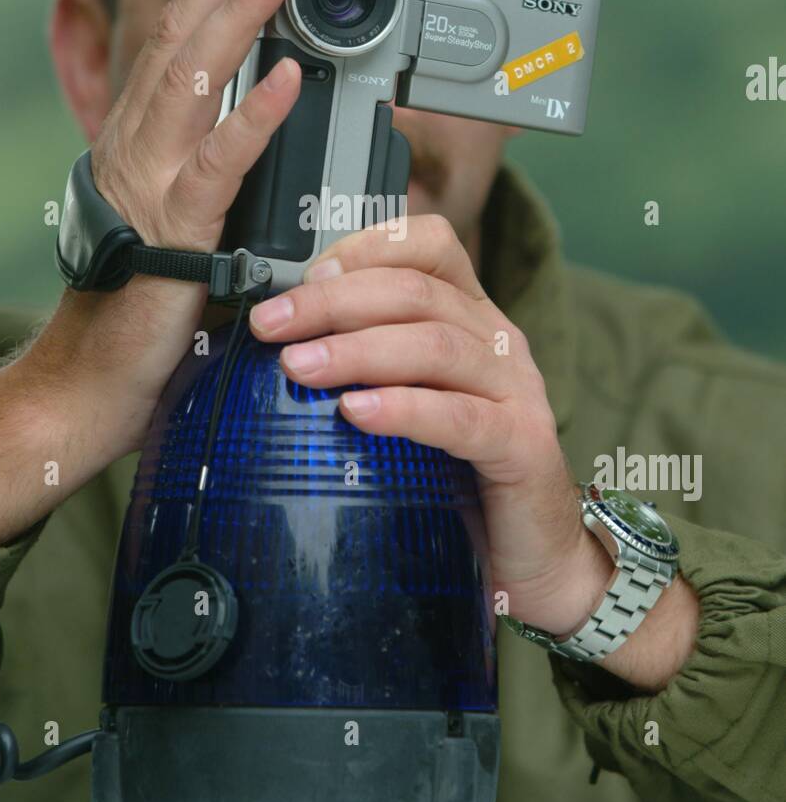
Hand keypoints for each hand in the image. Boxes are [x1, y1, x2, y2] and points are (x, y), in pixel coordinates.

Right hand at [36, 0, 301, 452]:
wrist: (87, 387)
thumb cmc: (137, 315)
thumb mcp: (178, 227)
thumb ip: (212, 178)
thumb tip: (266, 145)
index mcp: (140, 144)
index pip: (179, 46)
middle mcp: (137, 149)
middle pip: (182, 39)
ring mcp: (150, 185)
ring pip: (193, 80)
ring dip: (240, 14)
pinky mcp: (173, 233)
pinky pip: (218, 165)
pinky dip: (254, 117)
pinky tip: (290, 79)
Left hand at [249, 214, 613, 637]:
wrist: (531, 555)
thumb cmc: (457, 476)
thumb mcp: (409, 401)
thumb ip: (366, 364)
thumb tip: (282, 340)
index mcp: (472, 317)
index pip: (429, 246)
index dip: (365, 248)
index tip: (304, 276)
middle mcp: (499, 342)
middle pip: (416, 292)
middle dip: (334, 302)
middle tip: (271, 324)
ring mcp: (518, 391)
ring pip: (435, 346)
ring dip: (358, 350)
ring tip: (297, 366)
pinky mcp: (524, 446)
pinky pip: (460, 418)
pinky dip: (404, 408)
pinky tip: (355, 413)